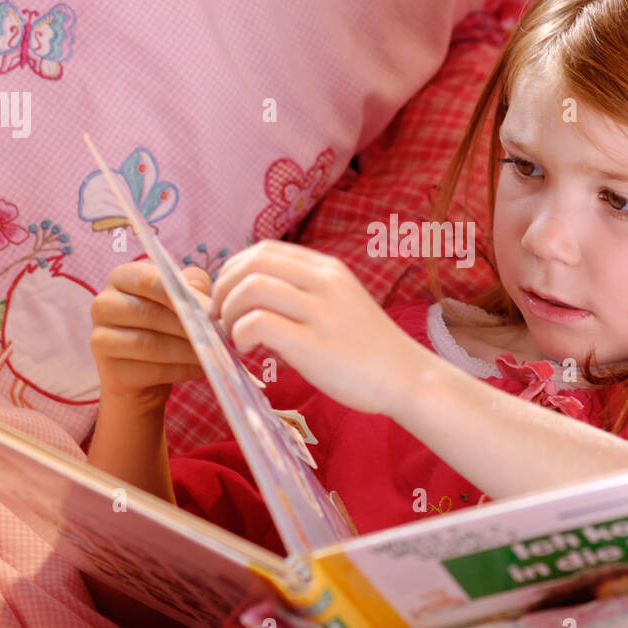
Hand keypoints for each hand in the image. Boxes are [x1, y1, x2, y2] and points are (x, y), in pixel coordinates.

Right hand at [89, 260, 213, 415]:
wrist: (142, 373)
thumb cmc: (165, 326)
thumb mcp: (178, 299)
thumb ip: (190, 286)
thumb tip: (198, 287)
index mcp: (122, 277)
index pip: (151, 281)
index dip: (184, 295)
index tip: (212, 310)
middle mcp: (104, 304)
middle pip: (151, 314)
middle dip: (191, 325)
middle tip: (220, 335)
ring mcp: (101, 338)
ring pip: (152, 344)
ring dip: (189, 350)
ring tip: (216, 353)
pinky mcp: (110, 371)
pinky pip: (152, 370)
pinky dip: (183, 370)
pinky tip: (203, 369)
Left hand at [207, 240, 425, 416]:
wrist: (407, 378)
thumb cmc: (368, 349)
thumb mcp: (339, 304)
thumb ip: (303, 294)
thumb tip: (251, 299)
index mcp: (328, 270)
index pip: (264, 250)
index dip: (233, 270)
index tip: (227, 298)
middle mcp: (325, 282)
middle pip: (253, 263)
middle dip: (223, 289)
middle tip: (220, 318)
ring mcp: (321, 312)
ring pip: (252, 288)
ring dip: (229, 312)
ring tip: (235, 337)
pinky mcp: (315, 345)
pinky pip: (260, 323)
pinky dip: (241, 334)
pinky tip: (248, 350)